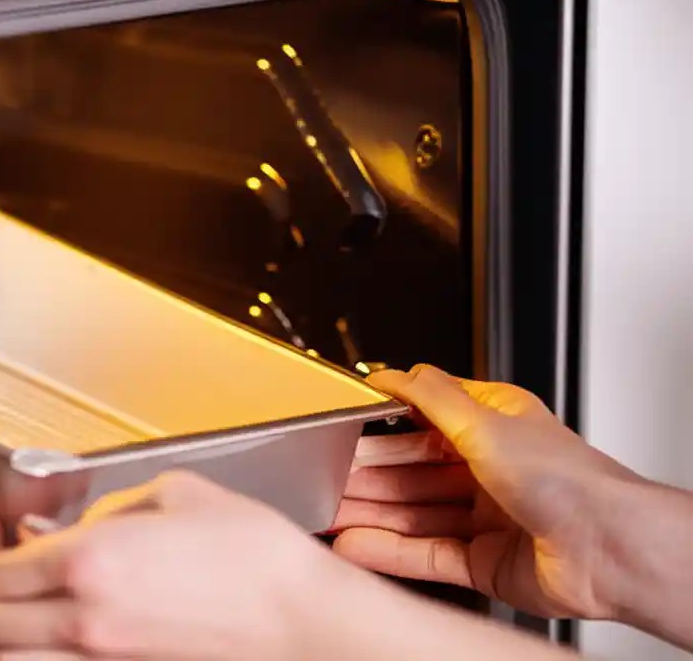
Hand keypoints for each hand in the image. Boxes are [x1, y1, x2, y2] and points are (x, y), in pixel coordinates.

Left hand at [0, 470, 372, 659]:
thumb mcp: (175, 495)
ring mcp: (104, 658)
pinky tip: (31, 641)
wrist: (305, 620)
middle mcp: (88, 618)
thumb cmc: (257, 558)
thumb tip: (72, 525)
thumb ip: (107, 507)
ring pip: (8, 659)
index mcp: (92, 561)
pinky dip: (23, 658)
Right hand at [330, 364, 638, 618]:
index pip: (428, 417)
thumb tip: (390, 372)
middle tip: (326, 473)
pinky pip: (425, 553)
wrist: (608, 548)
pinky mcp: (484, 562)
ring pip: (415, 512)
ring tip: (330, 510)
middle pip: (414, 469)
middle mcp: (492, 469)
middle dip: (370, 472)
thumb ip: (430, 396)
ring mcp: (487, 518)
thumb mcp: (484, 421)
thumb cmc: (568, 479)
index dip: (386, 420)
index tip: (344, 421)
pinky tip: (356, 542)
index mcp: (498, 425)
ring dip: (372, 511)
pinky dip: (388, 549)